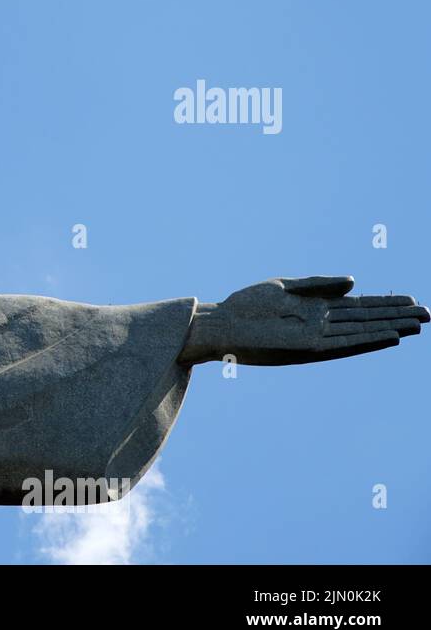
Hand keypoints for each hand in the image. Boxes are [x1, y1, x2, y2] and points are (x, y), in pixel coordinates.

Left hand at [180, 276, 428, 365]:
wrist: (219, 323)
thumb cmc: (246, 305)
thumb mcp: (285, 287)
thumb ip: (320, 284)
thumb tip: (355, 281)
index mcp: (317, 308)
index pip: (359, 306)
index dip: (385, 304)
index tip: (413, 299)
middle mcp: (321, 325)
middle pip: (367, 320)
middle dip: (396, 317)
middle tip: (430, 315)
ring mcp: (316, 337)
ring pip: (361, 333)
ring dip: (388, 329)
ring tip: (417, 326)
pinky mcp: (306, 348)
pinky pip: (343, 345)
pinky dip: (366, 340)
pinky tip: (388, 336)